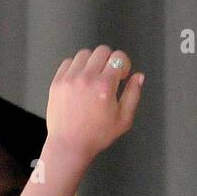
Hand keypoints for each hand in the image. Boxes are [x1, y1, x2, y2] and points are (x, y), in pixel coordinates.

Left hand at [45, 45, 144, 161]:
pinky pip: (69, 62)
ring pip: (85, 53)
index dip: (124, 64)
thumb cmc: (96, 135)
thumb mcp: (124, 119)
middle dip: (110, 61)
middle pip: (102, 51)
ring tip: (94, 78)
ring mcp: (70, 78)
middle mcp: (87, 78)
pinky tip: (81, 81)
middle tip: (110, 76)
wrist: (69, 144)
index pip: (118, 57)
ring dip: (93, 62)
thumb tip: (139, 77)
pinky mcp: (58, 81)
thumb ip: (133, 95)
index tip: (122, 74)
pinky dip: (77, 67)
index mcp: (105, 87)